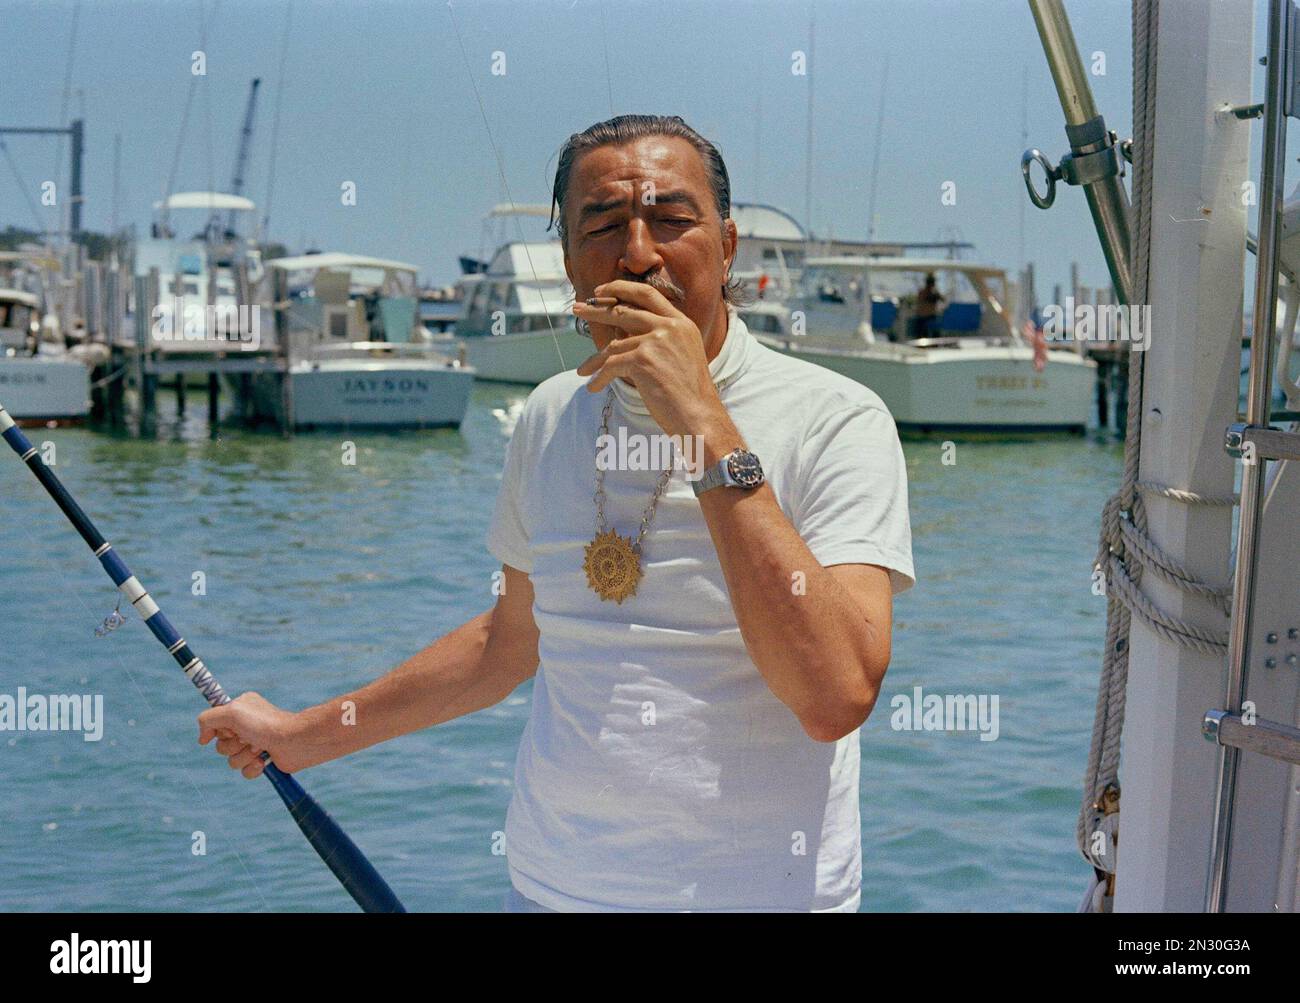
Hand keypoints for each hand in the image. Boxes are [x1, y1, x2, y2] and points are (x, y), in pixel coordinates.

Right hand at [198, 691, 304, 777]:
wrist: (294, 741)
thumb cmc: (265, 724)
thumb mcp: (232, 712)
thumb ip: (209, 719)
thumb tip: (203, 738)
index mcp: (240, 709)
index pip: (214, 723)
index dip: (219, 730)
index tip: (229, 730)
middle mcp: (246, 725)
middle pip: (220, 744)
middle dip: (232, 745)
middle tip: (249, 737)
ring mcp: (254, 743)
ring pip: (231, 760)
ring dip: (243, 756)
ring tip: (259, 748)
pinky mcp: (262, 760)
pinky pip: (244, 771)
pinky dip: (252, 768)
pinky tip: (264, 760)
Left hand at [572, 280, 727, 439]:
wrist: (699, 417)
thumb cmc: (689, 396)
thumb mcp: (679, 357)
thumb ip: (657, 341)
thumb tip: (620, 337)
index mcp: (681, 323)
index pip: (647, 294)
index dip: (621, 289)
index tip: (602, 292)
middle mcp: (670, 327)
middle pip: (624, 310)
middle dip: (597, 310)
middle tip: (577, 309)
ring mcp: (657, 341)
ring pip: (614, 345)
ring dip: (595, 360)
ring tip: (583, 371)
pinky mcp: (643, 359)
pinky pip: (611, 365)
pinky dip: (600, 378)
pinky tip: (593, 387)